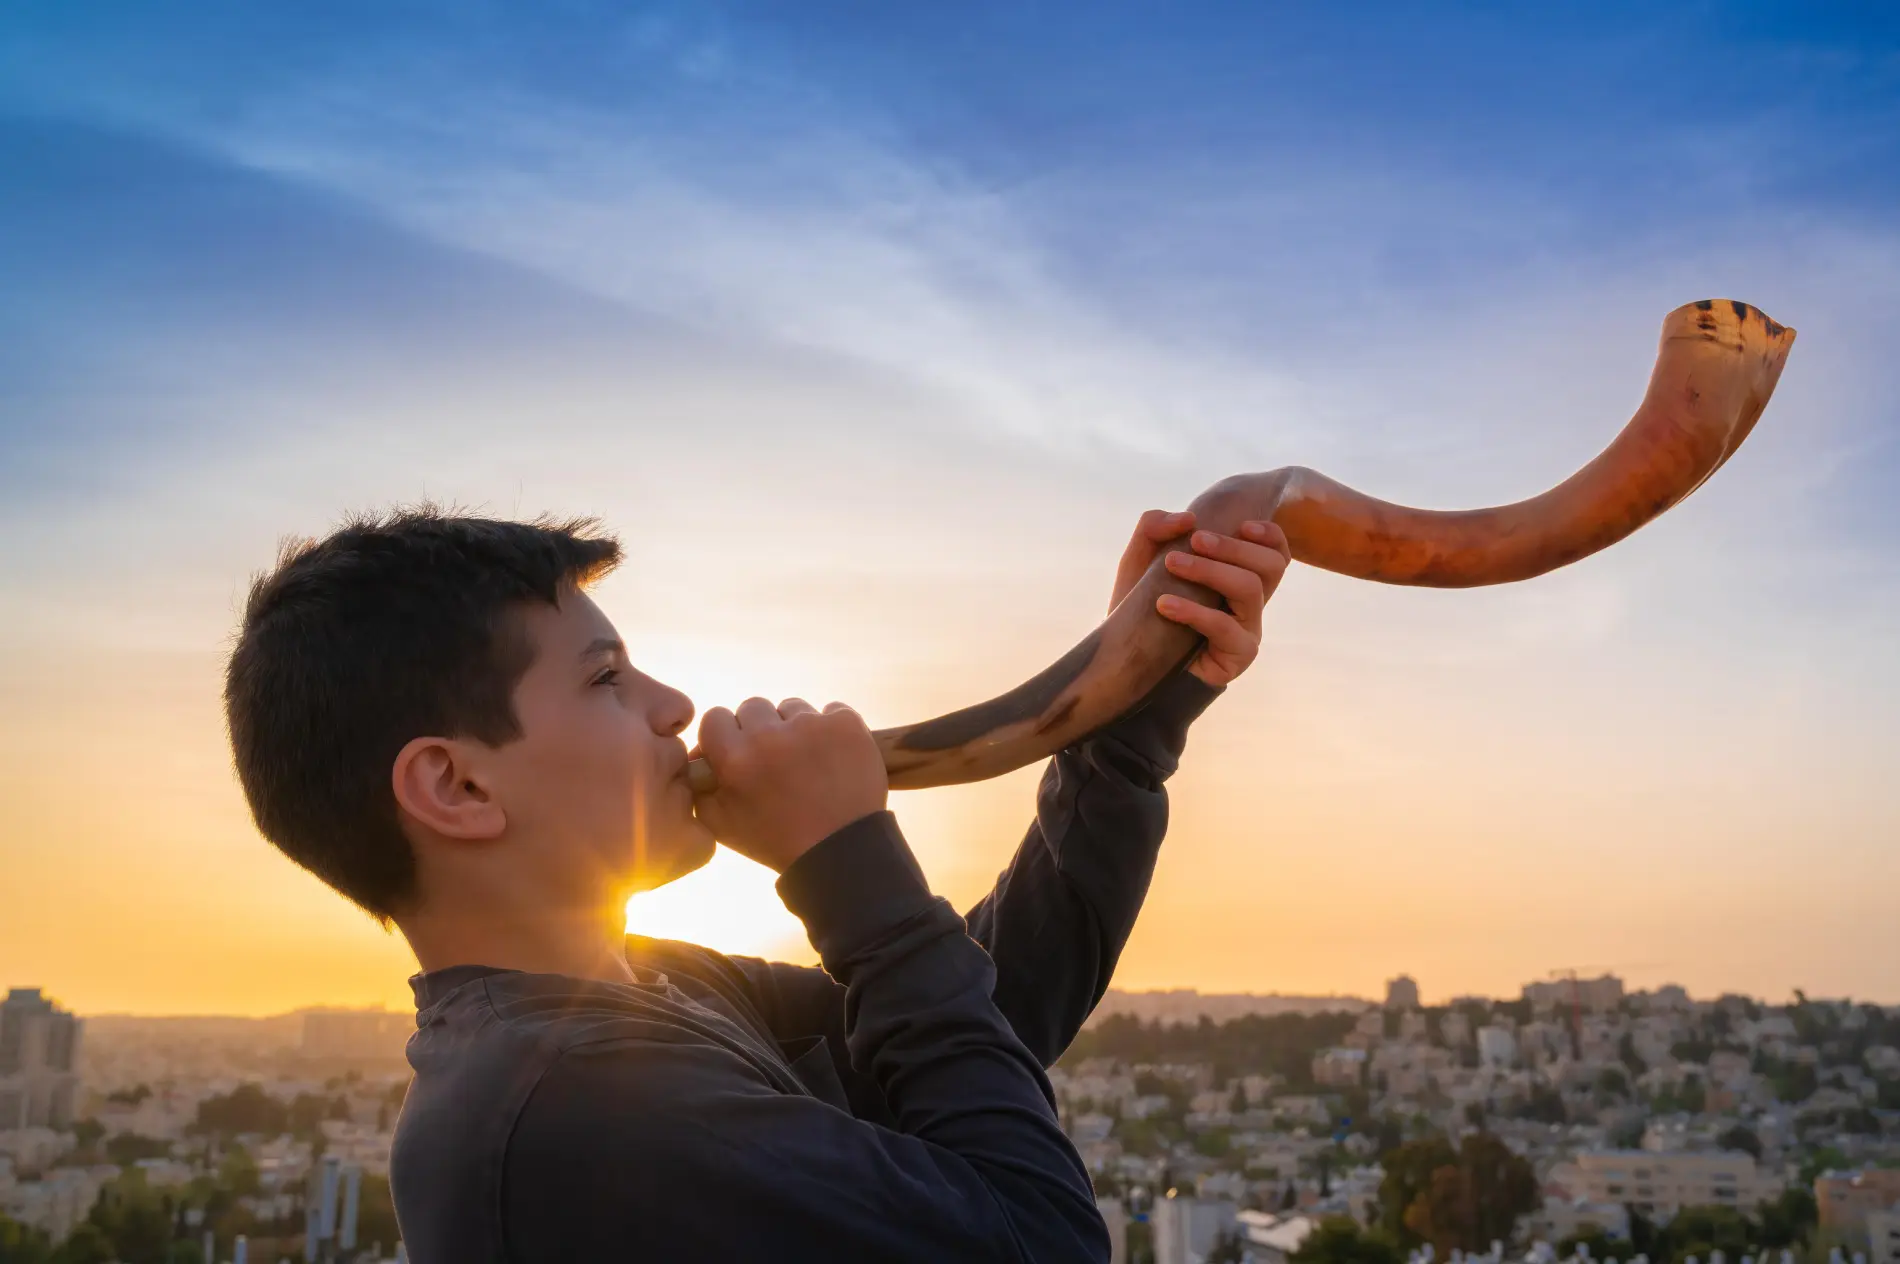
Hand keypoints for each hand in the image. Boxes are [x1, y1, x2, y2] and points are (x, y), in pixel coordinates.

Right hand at [691, 697, 887, 872]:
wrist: (840, 851)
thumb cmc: (776, 840)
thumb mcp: (721, 824)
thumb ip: (700, 787)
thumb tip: (697, 758)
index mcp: (736, 756)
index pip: (715, 717)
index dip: (725, 736)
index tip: (738, 753)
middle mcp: (771, 733)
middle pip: (753, 707)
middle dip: (758, 730)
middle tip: (773, 760)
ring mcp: (812, 724)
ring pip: (791, 708)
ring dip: (794, 728)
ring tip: (806, 761)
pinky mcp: (847, 723)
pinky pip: (831, 710)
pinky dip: (830, 730)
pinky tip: (833, 757)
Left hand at [1109, 509, 1291, 686]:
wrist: (1127, 662)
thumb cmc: (1139, 608)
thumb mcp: (1140, 561)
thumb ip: (1154, 529)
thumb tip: (1187, 518)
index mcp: (1240, 579)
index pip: (1277, 554)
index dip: (1270, 535)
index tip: (1241, 524)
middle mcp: (1251, 605)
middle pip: (1271, 565)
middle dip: (1233, 547)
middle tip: (1195, 540)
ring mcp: (1248, 631)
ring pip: (1250, 589)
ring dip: (1211, 570)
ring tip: (1172, 564)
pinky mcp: (1238, 656)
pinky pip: (1226, 628)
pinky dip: (1194, 611)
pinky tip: (1163, 605)